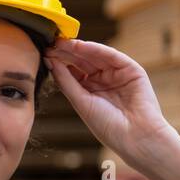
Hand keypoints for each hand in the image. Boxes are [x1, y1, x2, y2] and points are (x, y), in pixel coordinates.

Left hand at [42, 39, 177, 166]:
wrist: (135, 137)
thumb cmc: (108, 126)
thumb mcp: (81, 101)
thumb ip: (66, 81)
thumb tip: (50, 61)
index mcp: (91, 91)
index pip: (73, 71)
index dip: (59, 62)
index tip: (44, 53)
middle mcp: (104, 80)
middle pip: (82, 61)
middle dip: (66, 52)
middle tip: (50, 43)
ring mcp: (118, 74)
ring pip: (95, 56)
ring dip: (78, 48)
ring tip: (61, 42)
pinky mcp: (132, 70)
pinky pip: (112, 56)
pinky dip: (96, 49)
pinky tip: (81, 46)